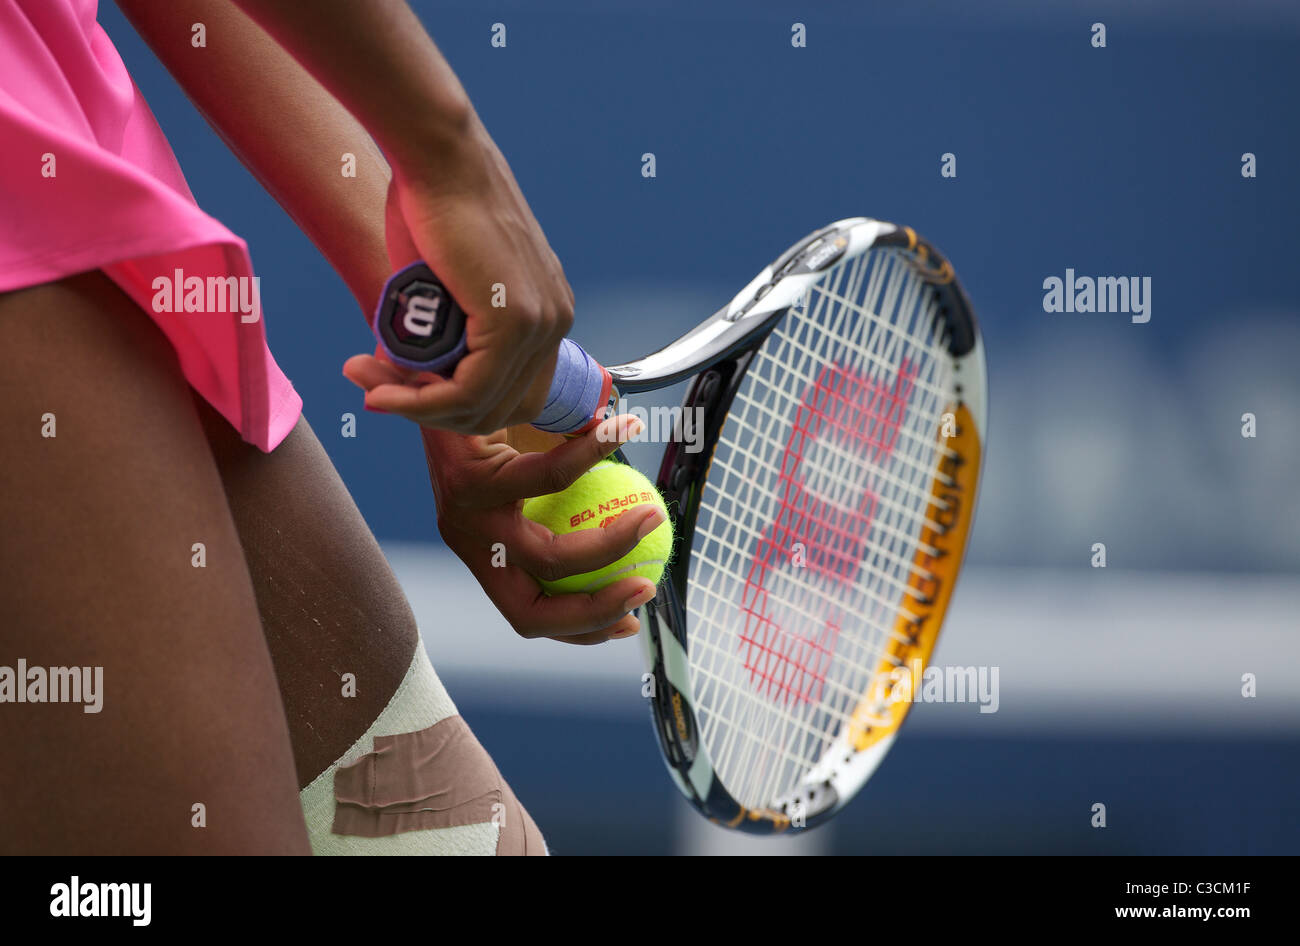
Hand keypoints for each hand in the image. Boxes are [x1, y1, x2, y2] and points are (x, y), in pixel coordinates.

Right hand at [344, 112, 572, 433]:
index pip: (512, 393)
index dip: (453, 406)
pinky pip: (470, 391)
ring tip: (370, 389)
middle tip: (375, 393)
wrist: (438, 157)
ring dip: (418, 409)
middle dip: (432, 414)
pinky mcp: (515, 321)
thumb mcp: (439, 286)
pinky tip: (385, 393)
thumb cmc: (432, 205)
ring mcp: (541, 322)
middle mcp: (554, 320)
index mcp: (546, 312)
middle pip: (501, 409)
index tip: (398, 391)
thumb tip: (408, 381)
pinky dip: (423, 403)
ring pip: (482, 406)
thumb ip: (438, 336)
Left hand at [421, 414, 661, 644]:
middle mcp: (470, 544)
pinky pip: (549, 479)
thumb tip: (645, 529)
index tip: (630, 620)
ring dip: (612, 544)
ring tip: (651, 516)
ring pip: (548, 556)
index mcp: (486, 553)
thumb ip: (578, 498)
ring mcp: (463, 516)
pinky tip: (624, 438)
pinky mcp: (466, 480)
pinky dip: (594, 460)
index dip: (582, 630)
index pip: (530, 614)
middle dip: (595, 614)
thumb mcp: (538, 469)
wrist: (440, 365)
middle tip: (646, 588)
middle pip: (530, 613)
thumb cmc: (498, 416)